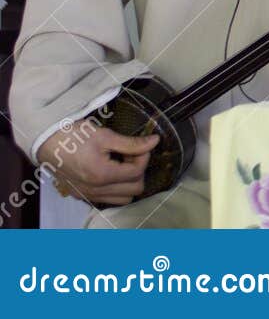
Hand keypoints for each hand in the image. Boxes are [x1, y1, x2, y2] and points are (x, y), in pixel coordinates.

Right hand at [38, 118, 159, 206]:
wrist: (46, 142)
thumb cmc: (74, 136)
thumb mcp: (105, 136)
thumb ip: (131, 143)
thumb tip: (154, 141)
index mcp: (102, 175)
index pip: (137, 172)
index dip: (144, 156)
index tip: (140, 145)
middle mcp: (95, 190)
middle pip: (135, 189)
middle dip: (138, 170)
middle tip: (131, 154)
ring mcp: (87, 195)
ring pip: (123, 199)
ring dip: (128, 182)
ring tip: (121, 163)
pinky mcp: (81, 195)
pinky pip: (108, 199)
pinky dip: (116, 189)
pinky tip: (111, 171)